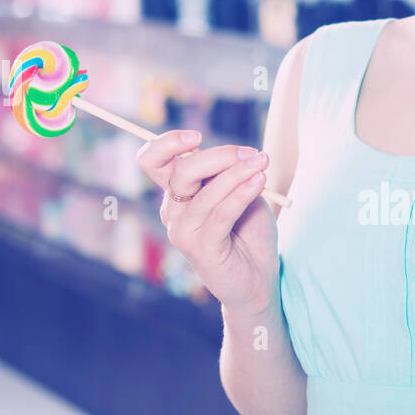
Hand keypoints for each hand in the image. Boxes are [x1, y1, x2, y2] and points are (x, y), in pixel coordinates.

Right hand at [136, 130, 278, 313]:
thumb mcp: (240, 192)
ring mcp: (183, 231)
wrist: (259, 277)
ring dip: (237, 173)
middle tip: (253, 153)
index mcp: (177, 193)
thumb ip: (228, 173)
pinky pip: (221, 213)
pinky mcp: (201, 248)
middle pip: (181, 171)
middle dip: (218, 155)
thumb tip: (232, 154)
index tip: (197, 137)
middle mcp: (173, 211)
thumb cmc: (248, 231)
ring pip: (205, 192)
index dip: (166, 143)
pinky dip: (241, 193)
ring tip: (263, 165)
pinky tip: (259, 181)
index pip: (152, 160)